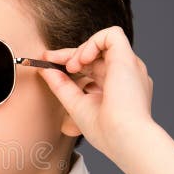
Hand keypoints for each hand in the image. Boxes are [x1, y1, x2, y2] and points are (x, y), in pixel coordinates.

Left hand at [38, 26, 155, 159]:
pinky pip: (112, 35)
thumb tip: (44, 69)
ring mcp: (129, 67)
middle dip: (70, 54)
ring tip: (73, 66)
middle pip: (95, 54)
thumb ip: (61, 85)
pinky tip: (83, 59)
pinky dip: (93, 42)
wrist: (124, 138)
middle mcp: (126, 76)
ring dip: (81, 50)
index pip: (92, 67)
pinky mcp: (128, 59)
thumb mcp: (76, 104)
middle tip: (50, 59)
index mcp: (118, 88)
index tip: (48, 62)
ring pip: (103, 42)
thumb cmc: (106, 131)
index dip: (70, 61)